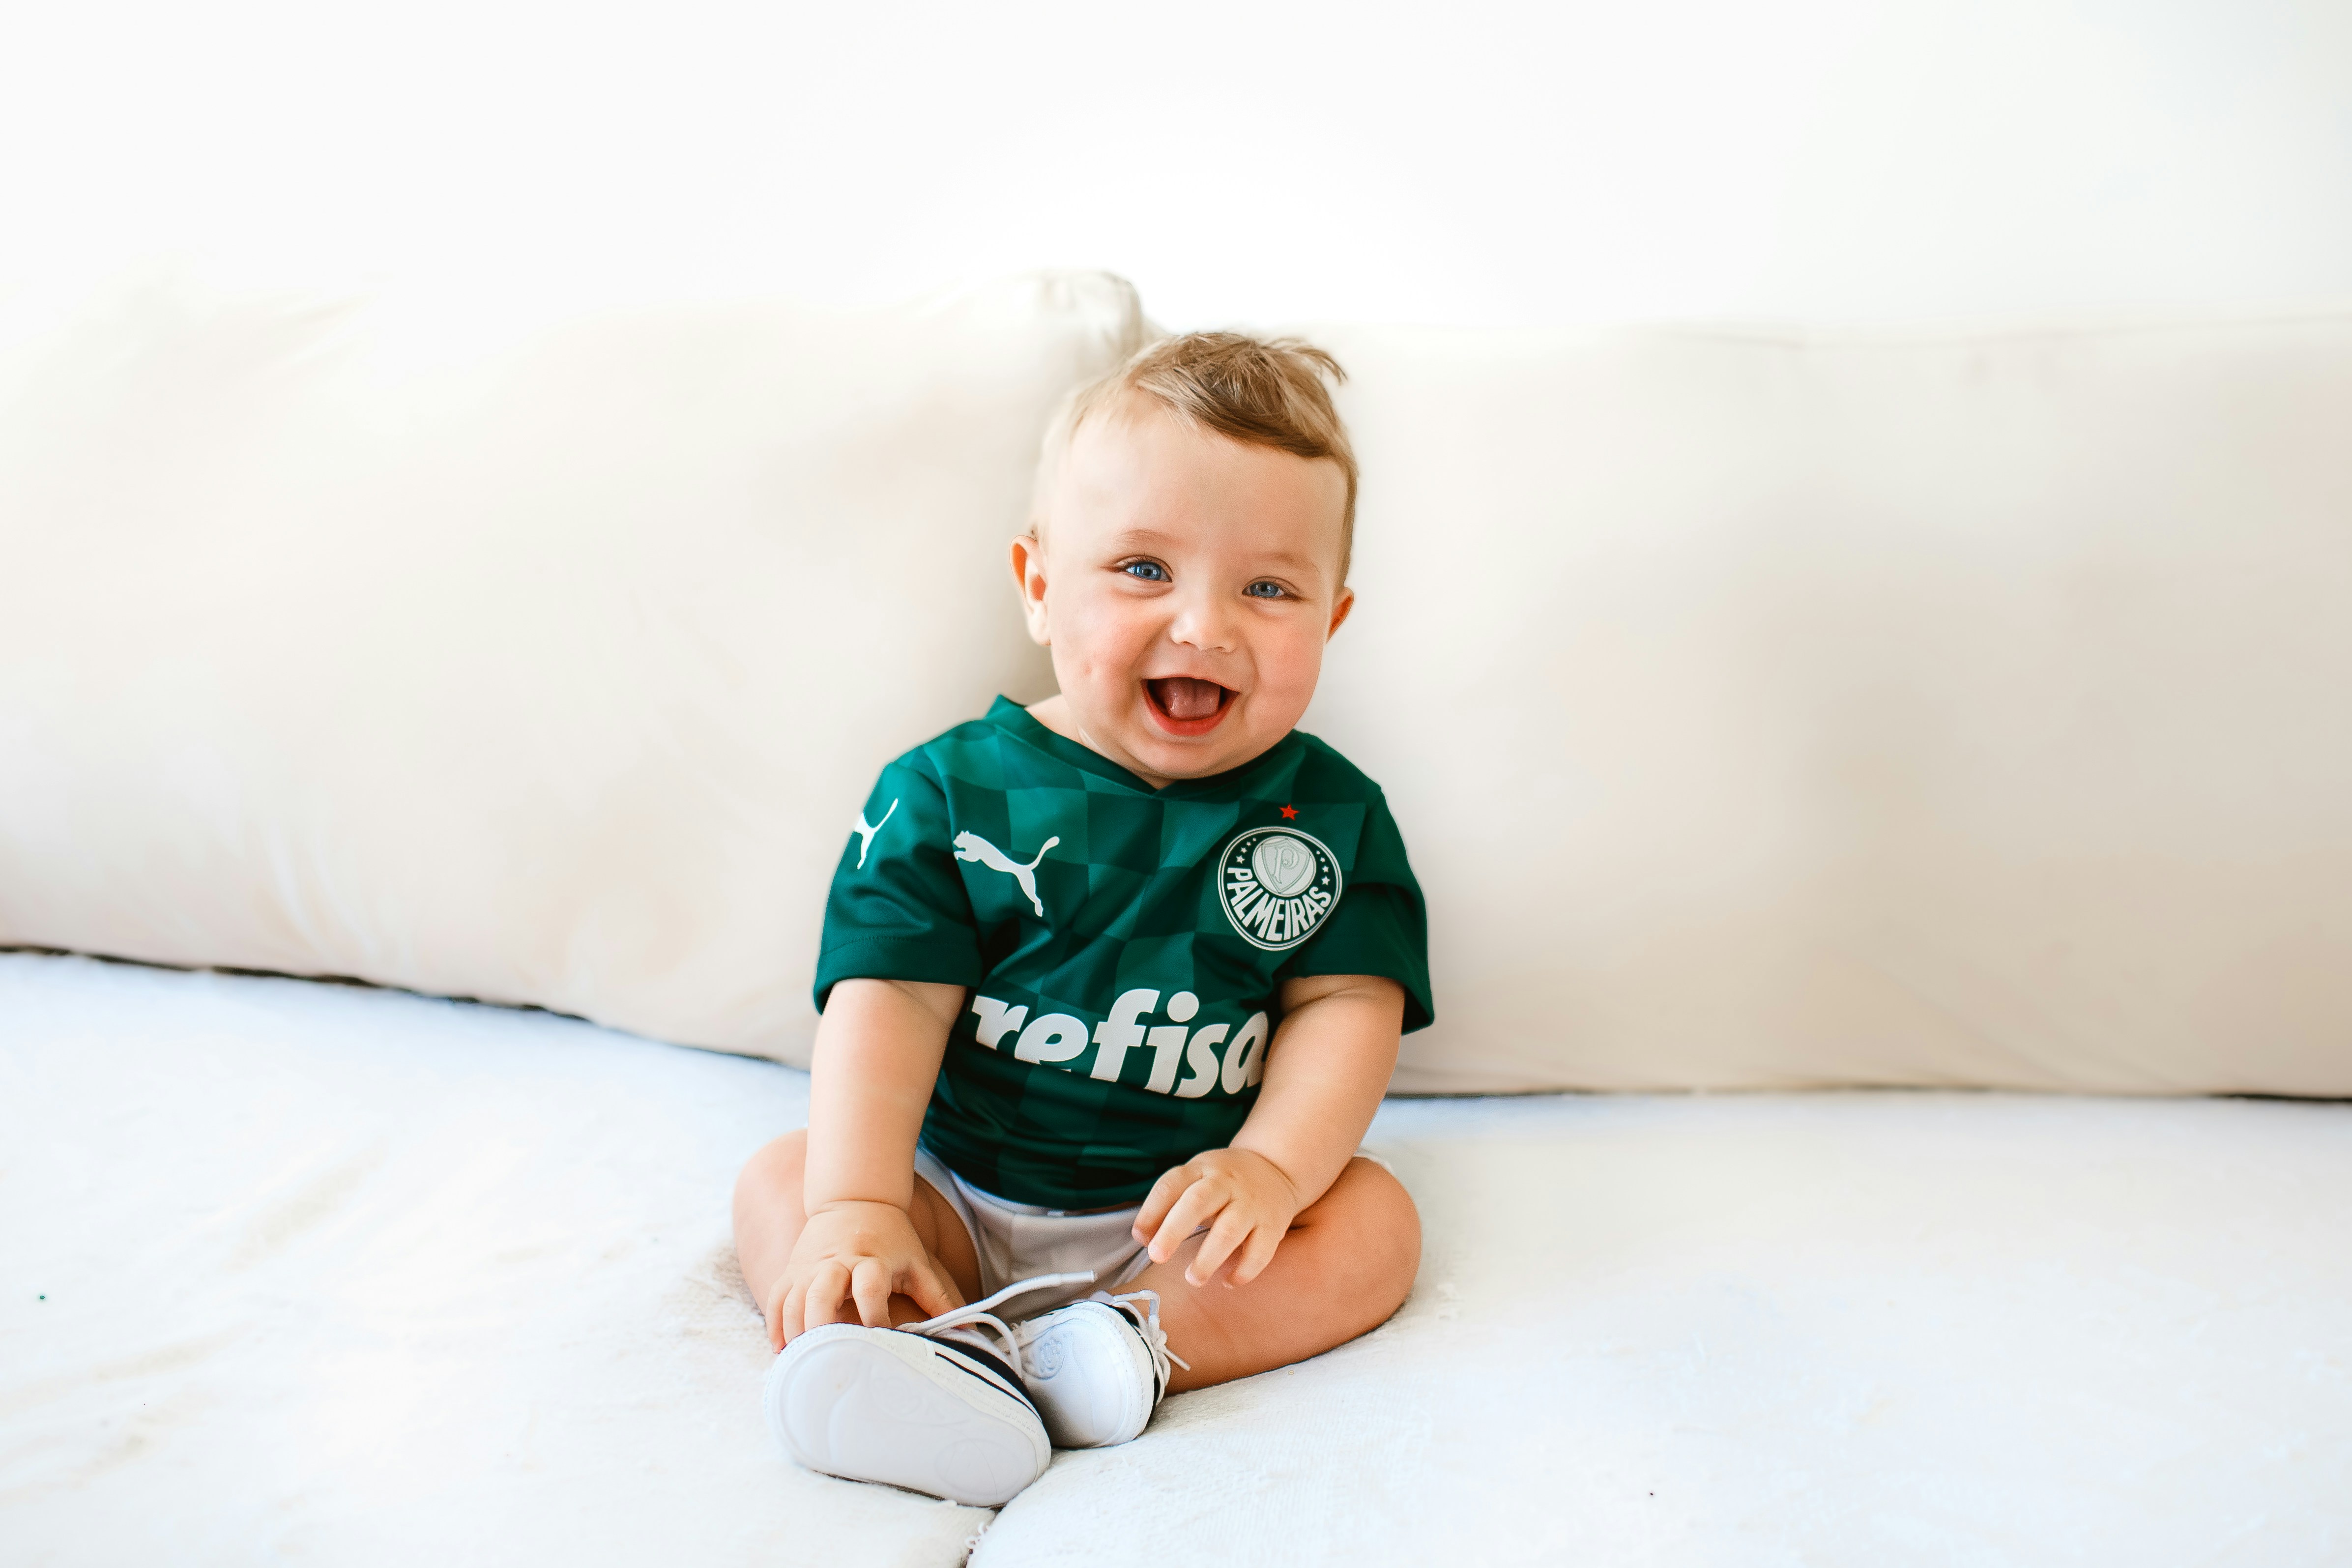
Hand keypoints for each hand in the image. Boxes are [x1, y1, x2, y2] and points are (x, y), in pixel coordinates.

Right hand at [767, 1200, 961, 1349]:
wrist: (855, 1200)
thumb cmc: (892, 1239)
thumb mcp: (918, 1263)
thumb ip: (939, 1298)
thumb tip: (971, 1331)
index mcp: (872, 1259)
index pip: (870, 1288)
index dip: (874, 1315)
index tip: (881, 1341)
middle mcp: (837, 1262)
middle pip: (821, 1294)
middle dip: (823, 1327)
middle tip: (829, 1359)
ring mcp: (810, 1266)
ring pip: (794, 1300)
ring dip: (795, 1332)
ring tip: (803, 1363)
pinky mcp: (792, 1270)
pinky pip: (776, 1299)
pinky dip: (776, 1325)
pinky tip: (782, 1350)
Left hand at [1132, 1147, 1302, 1287]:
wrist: (1276, 1169)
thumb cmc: (1223, 1182)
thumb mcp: (1196, 1177)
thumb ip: (1170, 1202)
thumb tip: (1143, 1237)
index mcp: (1201, 1168)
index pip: (1171, 1184)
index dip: (1151, 1211)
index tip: (1141, 1237)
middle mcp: (1226, 1183)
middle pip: (1197, 1202)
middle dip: (1173, 1231)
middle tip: (1157, 1256)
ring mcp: (1251, 1203)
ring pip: (1229, 1230)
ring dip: (1208, 1258)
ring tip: (1193, 1279)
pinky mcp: (1273, 1225)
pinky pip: (1260, 1251)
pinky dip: (1243, 1270)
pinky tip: (1228, 1282)